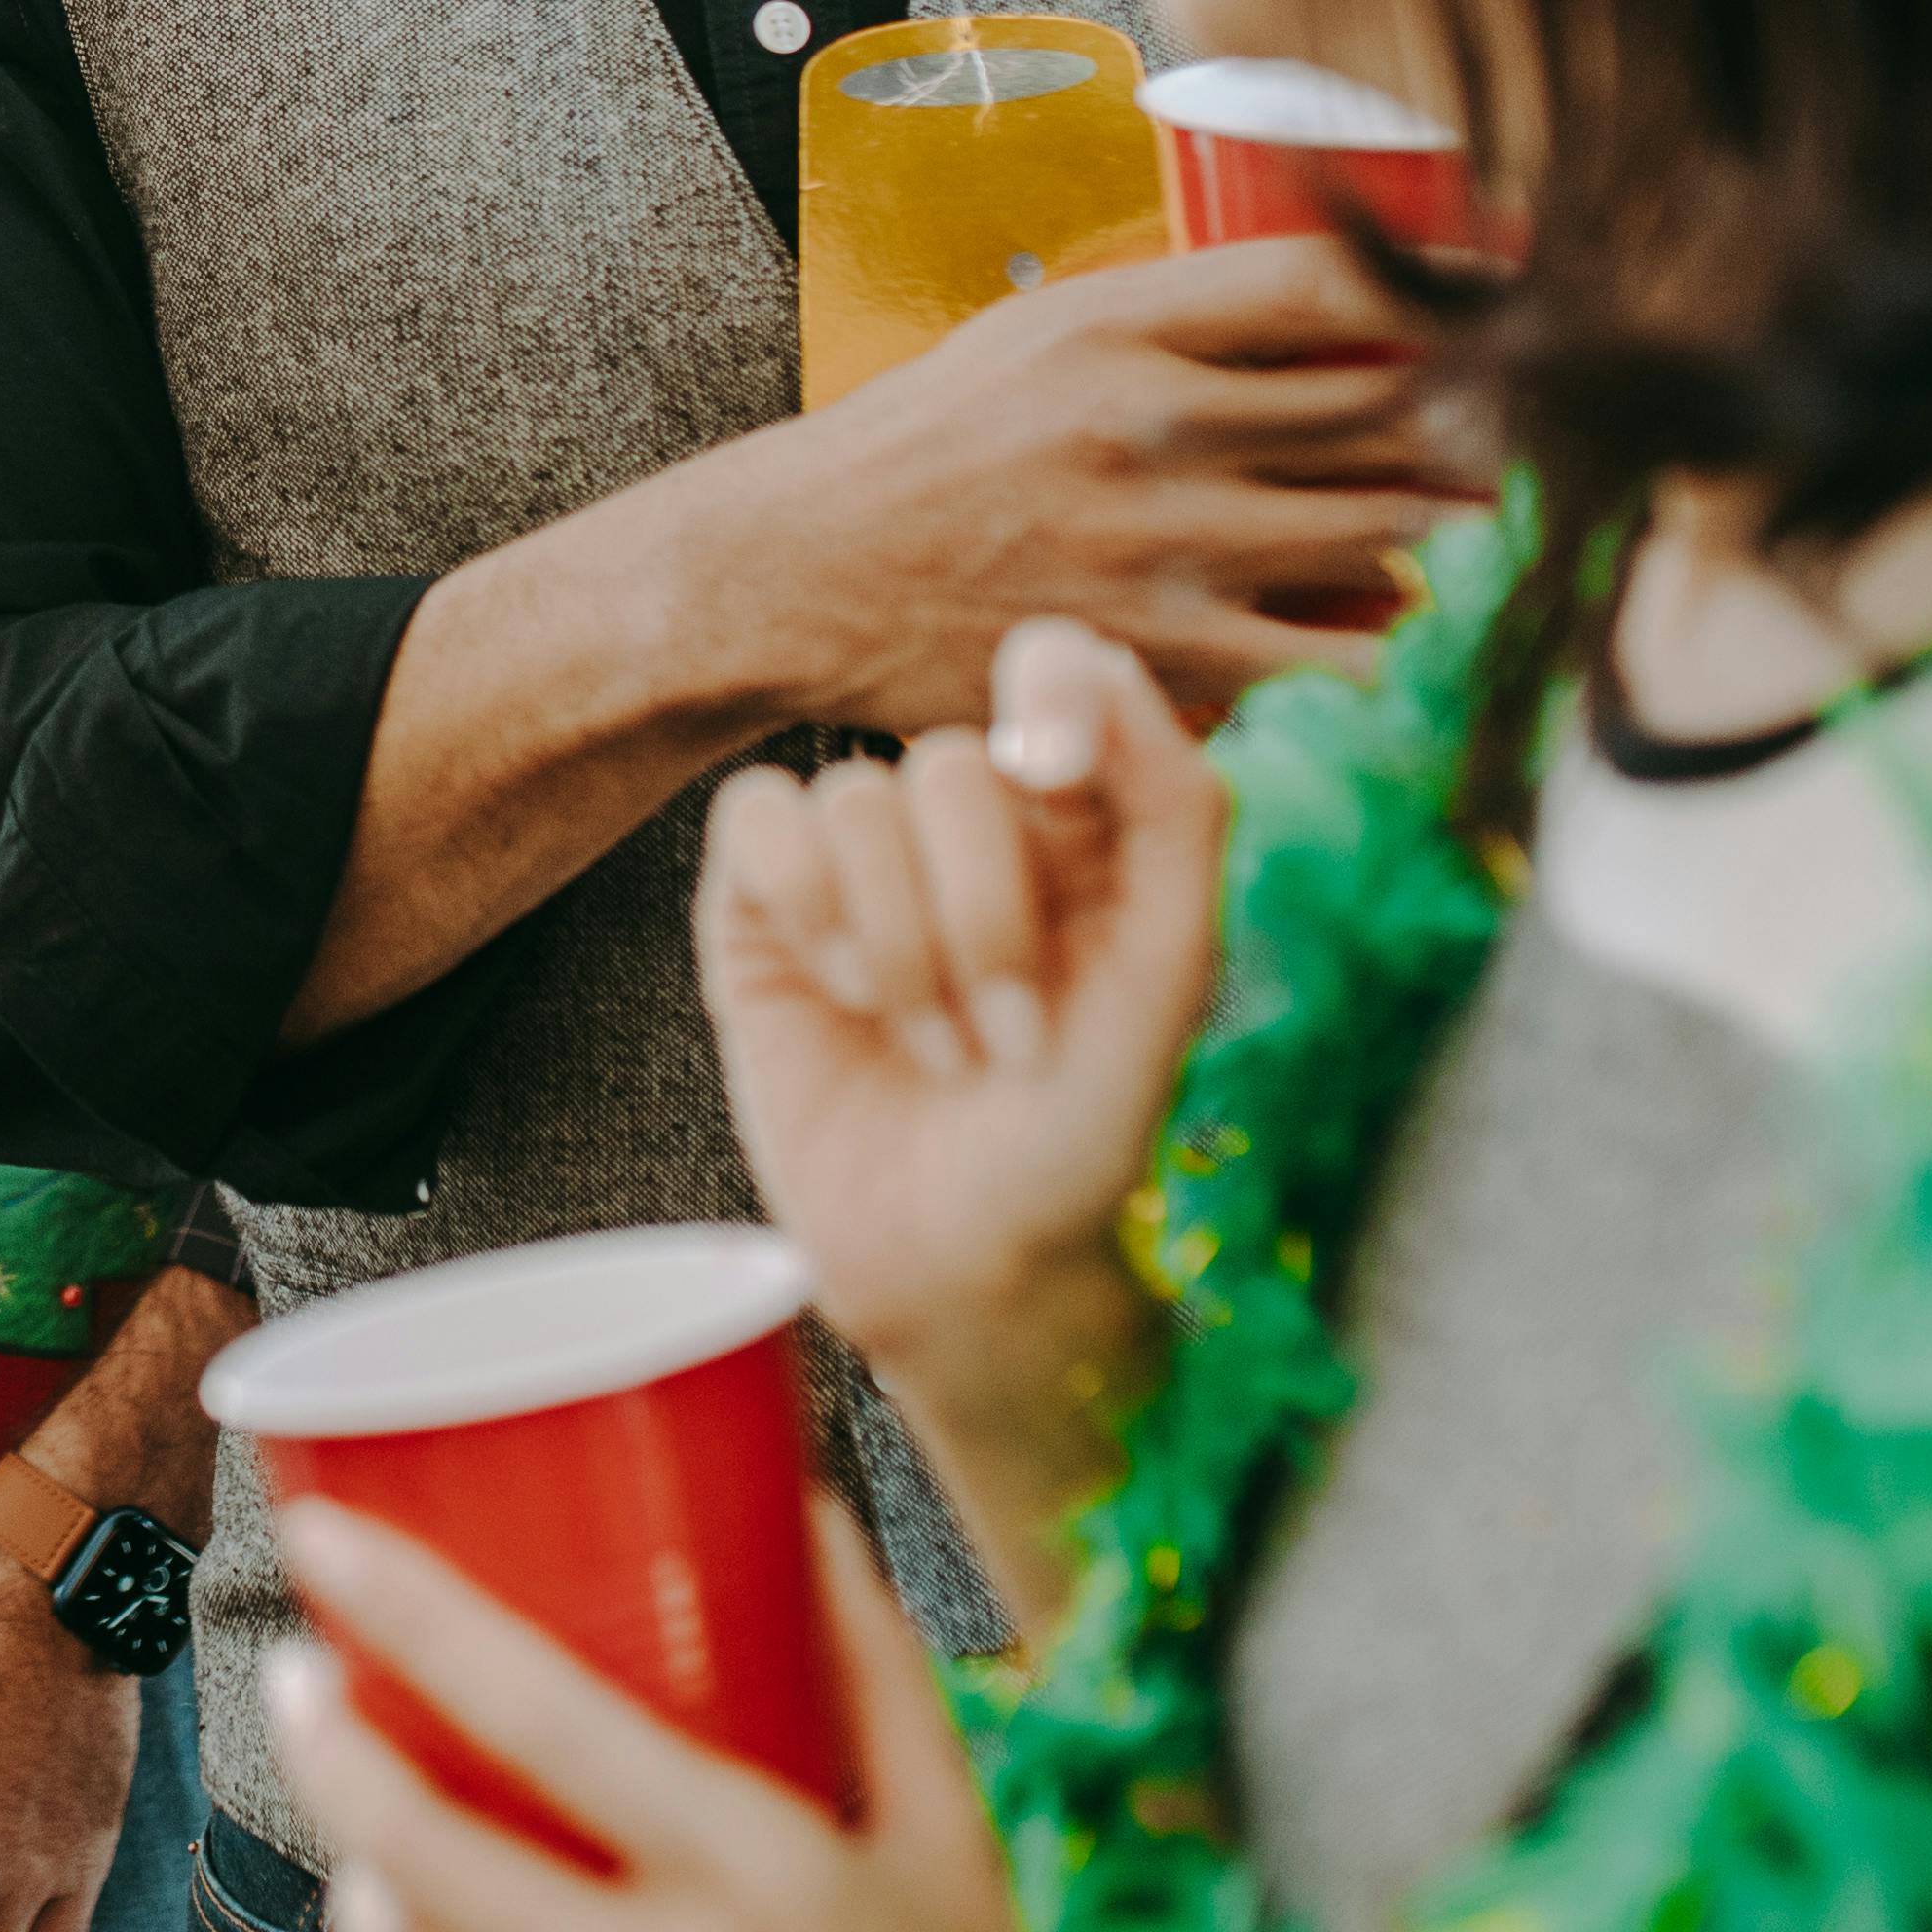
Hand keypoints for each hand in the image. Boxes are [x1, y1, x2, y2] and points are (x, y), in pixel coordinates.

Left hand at [269, 1492, 1177, 1931]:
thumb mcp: (949, 1830)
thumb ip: (867, 1653)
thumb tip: (792, 1490)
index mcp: (761, 1872)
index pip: (533, 1710)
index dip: (403, 1610)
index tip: (320, 1542)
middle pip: (415, 1842)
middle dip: (323, 1740)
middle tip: (302, 1679)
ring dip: (358, 1876)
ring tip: (368, 1828)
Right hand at [701, 621, 1220, 1534]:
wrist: (967, 1263)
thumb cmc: (1082, 1132)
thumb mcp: (1171, 974)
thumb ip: (1173, 808)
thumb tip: (1102, 669)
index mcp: (1079, 820)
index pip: (1055, 668)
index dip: (1049, 687)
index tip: (1052, 768)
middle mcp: (966, 824)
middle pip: (950, 763)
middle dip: (984, 919)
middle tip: (1011, 1040)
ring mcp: (857, 860)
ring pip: (855, 798)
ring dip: (905, 947)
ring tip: (938, 1049)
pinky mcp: (759, 904)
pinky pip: (759, 816)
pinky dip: (809, 905)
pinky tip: (846, 992)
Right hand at [727, 237, 1471, 740]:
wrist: (803, 575)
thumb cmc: (928, 445)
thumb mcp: (1038, 335)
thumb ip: (1180, 322)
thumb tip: (1353, 320)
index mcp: (1116, 327)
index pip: (1330, 280)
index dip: (1452, 272)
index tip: (1530, 273)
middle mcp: (1147, 428)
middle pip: (1387, 404)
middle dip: (1489, 413)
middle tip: (1554, 411)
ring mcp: (1158, 550)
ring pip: (1379, 531)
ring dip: (1453, 525)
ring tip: (1496, 513)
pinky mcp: (1155, 655)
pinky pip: (1325, 651)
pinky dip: (1376, 637)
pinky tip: (1398, 623)